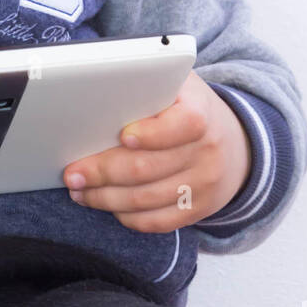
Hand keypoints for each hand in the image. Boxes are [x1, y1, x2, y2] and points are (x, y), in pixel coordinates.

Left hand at [61, 70, 252, 232]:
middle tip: (72, 173)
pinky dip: (127, 216)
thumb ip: (147, 84)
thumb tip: (98, 86)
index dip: (152, 133)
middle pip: (149, 168)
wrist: (233, 143)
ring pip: (147, 200)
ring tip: (79, 190)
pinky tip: (106, 205)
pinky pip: (158, 222)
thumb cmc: (185, 106)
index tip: (123, 136)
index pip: (184, 124)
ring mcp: (204, 184)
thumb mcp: (176, 84)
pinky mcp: (199, 210)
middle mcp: (207, 151)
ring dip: (106, 198)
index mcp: (201, 112)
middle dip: (103, 171)